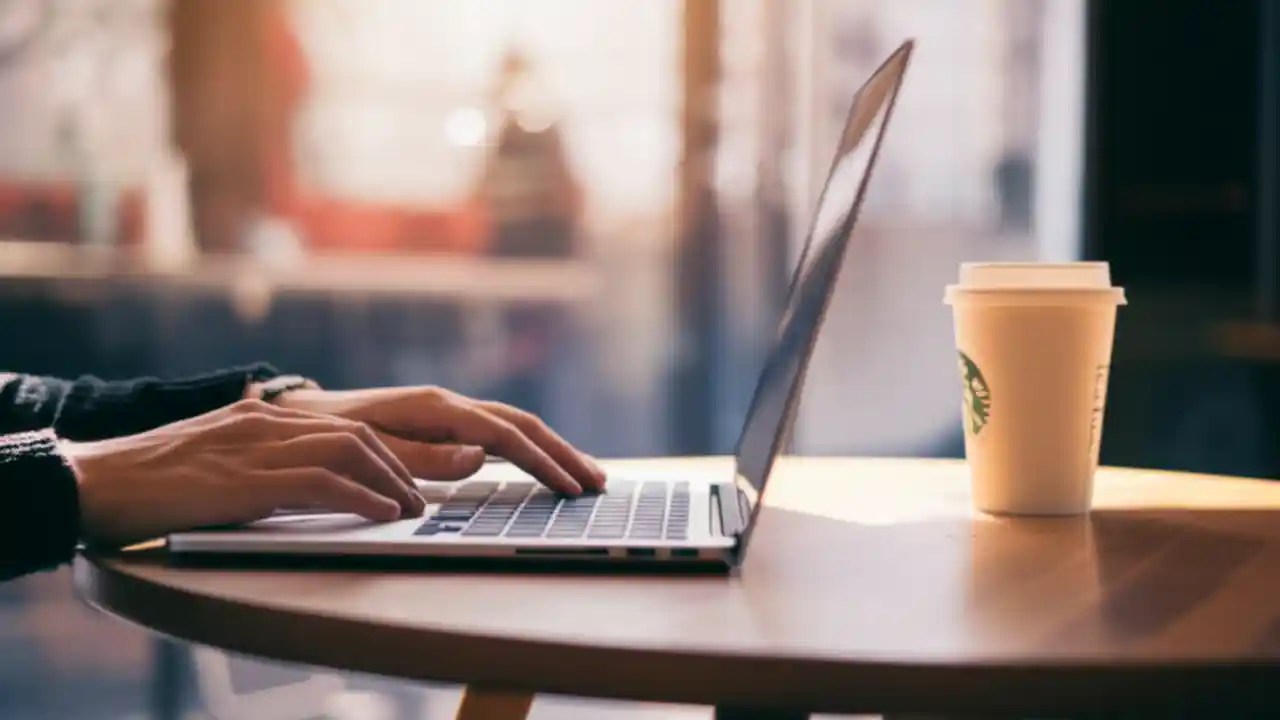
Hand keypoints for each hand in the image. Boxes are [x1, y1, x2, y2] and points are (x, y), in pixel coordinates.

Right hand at [64, 399, 425, 546]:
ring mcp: (256, 449)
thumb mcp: (213, 460)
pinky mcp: (246, 480)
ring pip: (349, 450)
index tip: (405, 477)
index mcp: (258, 418)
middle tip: (418, 497)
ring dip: (390, 481)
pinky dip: (360, 496)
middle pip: (356, 433)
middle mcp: (265, 424)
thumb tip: (296, 481)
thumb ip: (255, 461)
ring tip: (409, 509)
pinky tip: (380, 514)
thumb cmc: (147, 481)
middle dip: (398, 466)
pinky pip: (321, 483)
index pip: (341, 425)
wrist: (92, 481)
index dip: (383, 451)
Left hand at [273, 386, 605, 494]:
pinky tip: (544, 464)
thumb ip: (423, 457)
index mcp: (437, 408)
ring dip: (553, 450)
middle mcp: (450, 404)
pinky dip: (530, 449)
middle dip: (563, 453)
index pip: (505, 435)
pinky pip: (499, 434)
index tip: (571, 486)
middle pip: (522, 425)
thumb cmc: (329, 437)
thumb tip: (478, 457)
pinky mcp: (446, 424)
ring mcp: (450, 413)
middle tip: (598, 483)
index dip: (542, 461)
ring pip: (515, 427)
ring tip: (586, 475)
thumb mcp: (370, 450)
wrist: (298, 417)